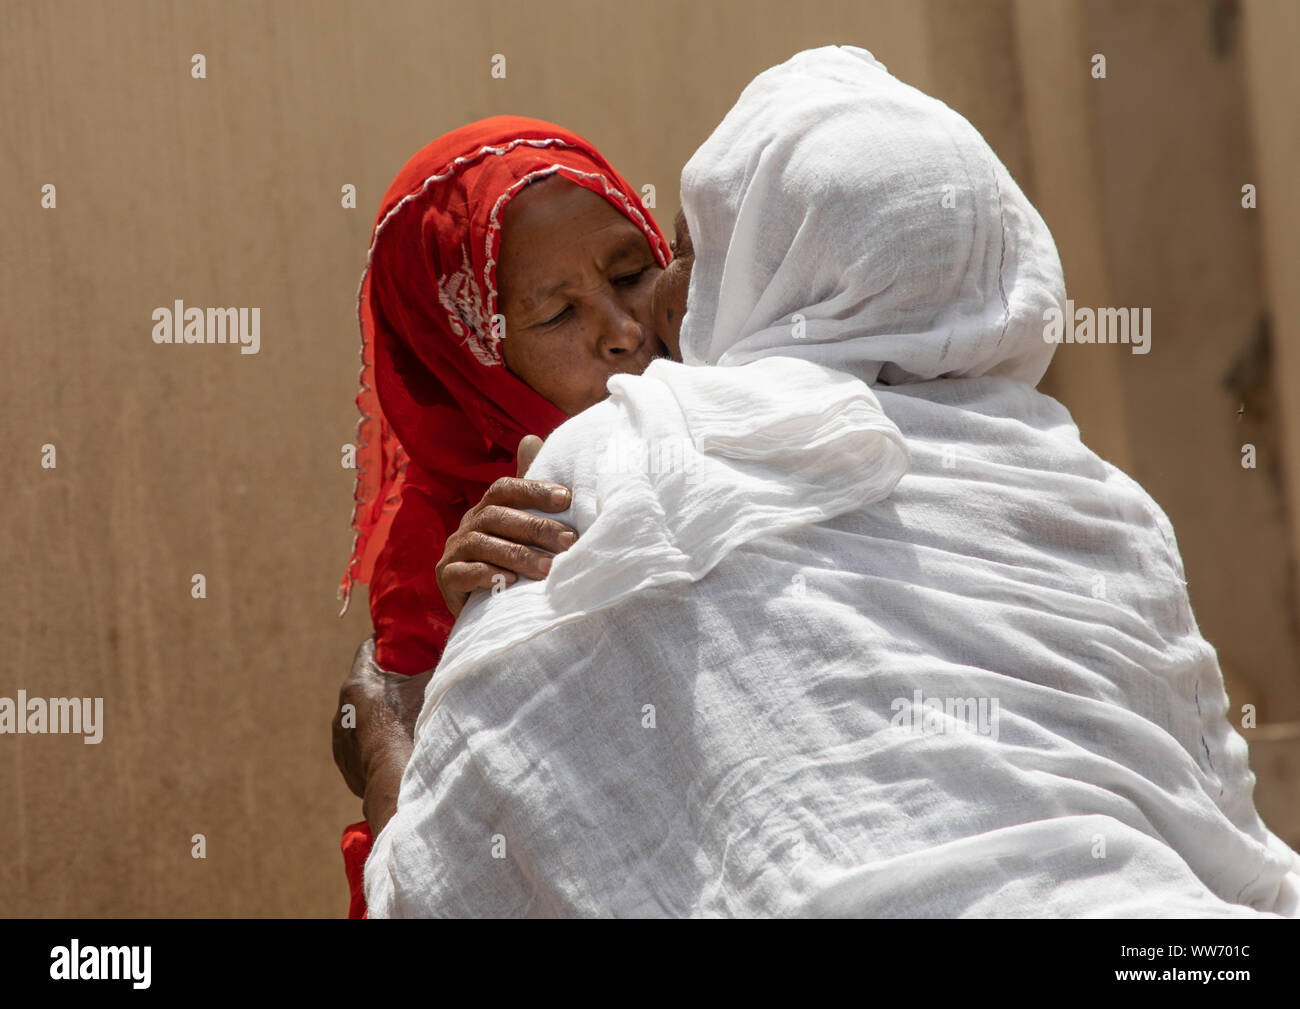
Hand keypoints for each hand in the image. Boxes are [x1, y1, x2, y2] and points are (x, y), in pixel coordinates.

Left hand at [332, 637, 431, 833]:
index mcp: (358, 684)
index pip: (368, 649)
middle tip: (410, 682)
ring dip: (379, 715)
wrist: (399, 781)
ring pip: (361, 718)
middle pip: (364, 685)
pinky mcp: (346, 765)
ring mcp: (341, 740)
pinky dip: (376, 743)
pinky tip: (397, 747)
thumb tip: (458, 650)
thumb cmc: (415, 728)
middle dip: (385, 682)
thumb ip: (438, 667)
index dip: (385, 642)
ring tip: (404, 719)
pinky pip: (361, 745)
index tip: (400, 643)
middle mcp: (341, 710)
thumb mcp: (432, 688)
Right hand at [435, 434, 576, 617]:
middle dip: (536, 528)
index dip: (533, 490)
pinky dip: (487, 575)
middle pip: (497, 516)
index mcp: (486, 509)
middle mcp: (467, 525)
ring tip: (549, 569)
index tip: (567, 498)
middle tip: (570, 542)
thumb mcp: (523, 527)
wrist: (488, 610)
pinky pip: (462, 573)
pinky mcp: (446, 579)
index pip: (504, 489)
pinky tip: (511, 581)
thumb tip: (531, 437)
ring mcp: (453, 552)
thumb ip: (528, 490)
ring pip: (482, 544)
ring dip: (518, 555)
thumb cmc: (511, 562)